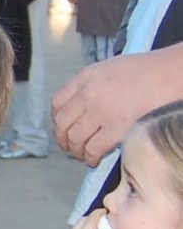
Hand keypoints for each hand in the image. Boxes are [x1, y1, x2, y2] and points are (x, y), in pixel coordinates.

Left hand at [52, 47, 182, 163]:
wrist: (171, 74)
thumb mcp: (111, 68)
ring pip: (74, 139)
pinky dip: (90, 158)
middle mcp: (89, 93)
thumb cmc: (149, 72)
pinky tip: (94, 160)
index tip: (63, 128)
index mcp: (87, 77)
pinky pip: (92, 149)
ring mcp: (101, 111)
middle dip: (63, 139)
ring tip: (83, 155)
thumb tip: (82, 105)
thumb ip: (93, 84)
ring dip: (76, 151)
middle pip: (62, 123)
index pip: (57, 102)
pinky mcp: (116, 128)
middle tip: (70, 147)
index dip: (57, 120)